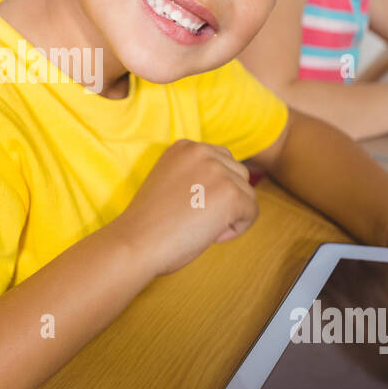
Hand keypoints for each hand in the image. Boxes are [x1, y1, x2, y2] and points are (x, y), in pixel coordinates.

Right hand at [113, 139, 257, 275]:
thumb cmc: (149, 223)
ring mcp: (218, 171)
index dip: (211, 189)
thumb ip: (196, 174)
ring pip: (247, 195)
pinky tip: (208, 234)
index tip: (186, 205)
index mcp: (185, 146)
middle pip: (239, 175)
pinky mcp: (231, 194)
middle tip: (193, 218)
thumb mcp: (171, 182)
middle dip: (224, 200)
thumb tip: (229, 185)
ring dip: (230, 214)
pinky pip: (251, 213)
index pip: (222, 162)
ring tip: (199, 226)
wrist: (136, 242)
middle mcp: (202, 152)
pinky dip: (235, 229)